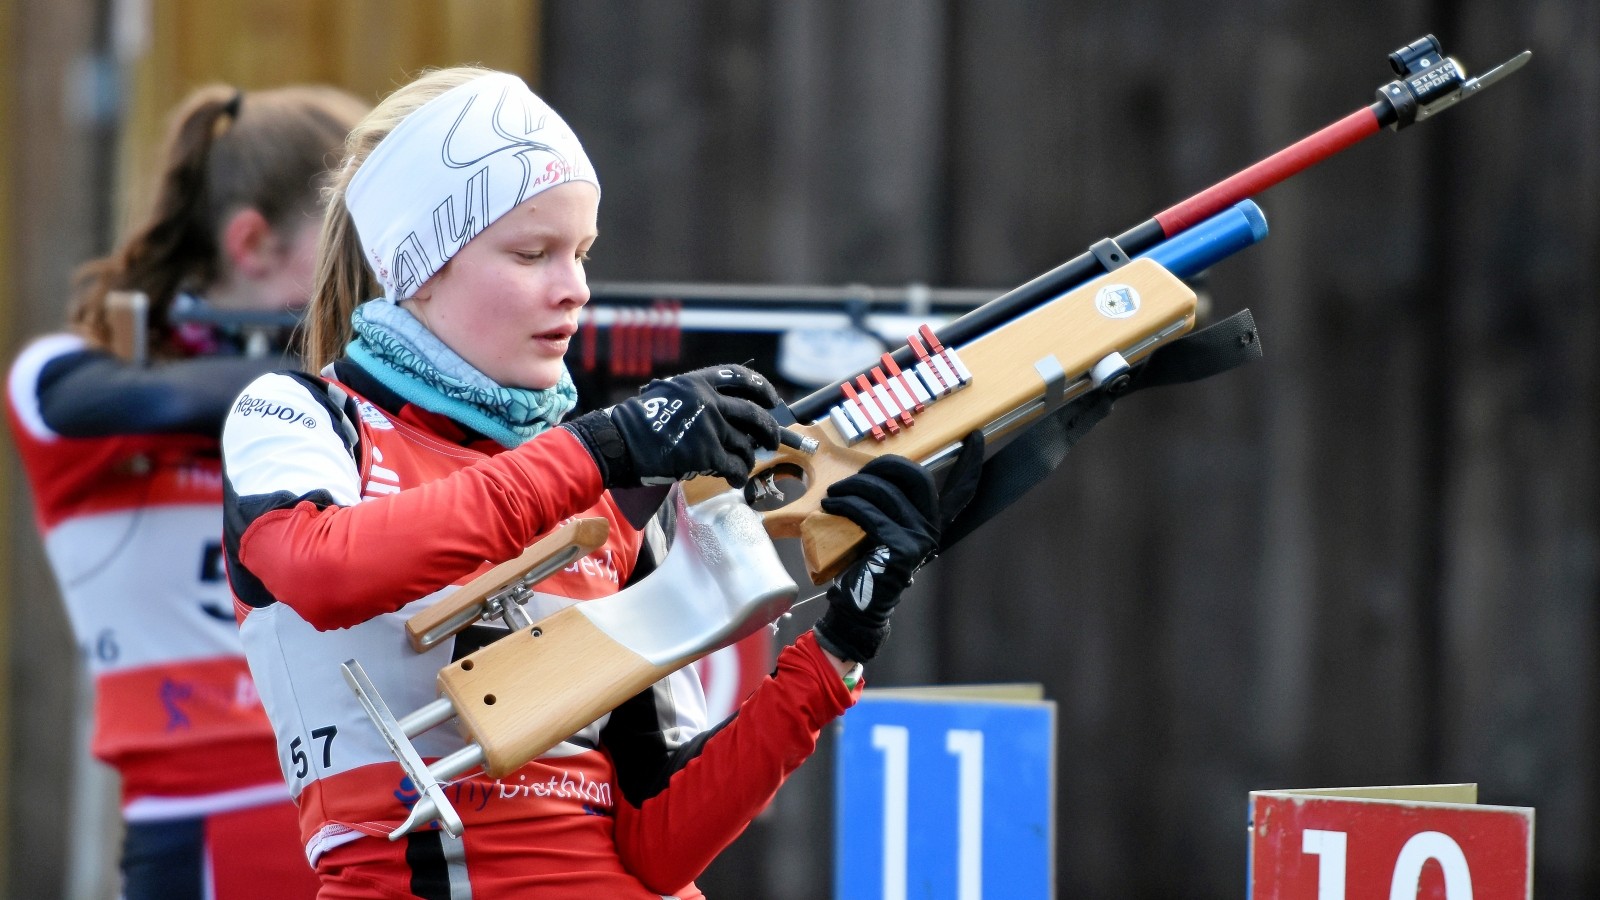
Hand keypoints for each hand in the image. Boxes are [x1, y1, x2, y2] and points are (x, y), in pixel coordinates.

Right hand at [562, 364, 782, 488]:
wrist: (619, 443)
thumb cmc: (638, 423)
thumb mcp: (668, 395)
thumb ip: (696, 398)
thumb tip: (725, 414)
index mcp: (698, 383)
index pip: (740, 377)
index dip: (762, 388)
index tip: (772, 400)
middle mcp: (709, 402)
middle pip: (754, 414)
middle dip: (768, 429)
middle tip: (771, 440)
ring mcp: (710, 428)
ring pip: (745, 445)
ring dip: (748, 458)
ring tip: (743, 466)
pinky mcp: (707, 454)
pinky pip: (735, 466)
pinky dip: (739, 475)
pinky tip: (735, 480)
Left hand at [812, 431, 983, 662]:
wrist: (856, 606)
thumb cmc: (864, 565)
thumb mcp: (881, 530)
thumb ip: (887, 506)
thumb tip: (871, 475)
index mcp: (931, 524)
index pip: (962, 491)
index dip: (971, 463)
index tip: (976, 438)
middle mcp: (931, 530)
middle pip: (917, 476)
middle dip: (885, 465)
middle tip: (860, 472)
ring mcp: (918, 539)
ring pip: (885, 493)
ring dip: (853, 487)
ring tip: (833, 494)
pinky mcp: (899, 547)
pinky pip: (869, 512)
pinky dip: (845, 504)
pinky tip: (830, 505)